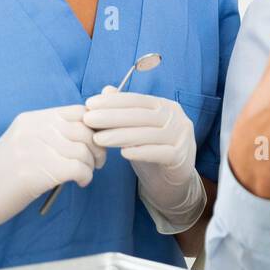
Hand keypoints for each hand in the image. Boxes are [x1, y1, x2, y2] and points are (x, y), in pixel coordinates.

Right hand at [0, 105, 104, 255]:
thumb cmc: (5, 173)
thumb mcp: (27, 142)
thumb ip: (53, 134)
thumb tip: (92, 133)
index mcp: (33, 118)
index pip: (78, 111)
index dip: (95, 127)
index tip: (95, 143)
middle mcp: (34, 128)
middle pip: (85, 130)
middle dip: (98, 148)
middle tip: (97, 162)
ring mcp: (33, 148)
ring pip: (83, 150)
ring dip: (91, 165)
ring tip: (85, 174)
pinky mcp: (34, 172)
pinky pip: (77, 168)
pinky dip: (85, 176)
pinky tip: (80, 183)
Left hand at [83, 88, 205, 233]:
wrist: (172, 180)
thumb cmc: (152, 149)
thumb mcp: (138, 128)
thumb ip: (125, 109)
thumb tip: (107, 90)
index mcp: (165, 106)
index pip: (137, 100)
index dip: (113, 101)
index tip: (89, 103)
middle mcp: (176, 118)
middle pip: (141, 115)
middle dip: (112, 116)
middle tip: (88, 119)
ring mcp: (181, 137)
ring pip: (148, 134)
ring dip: (120, 136)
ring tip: (98, 139)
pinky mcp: (181, 157)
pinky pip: (160, 153)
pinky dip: (141, 152)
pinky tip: (123, 153)